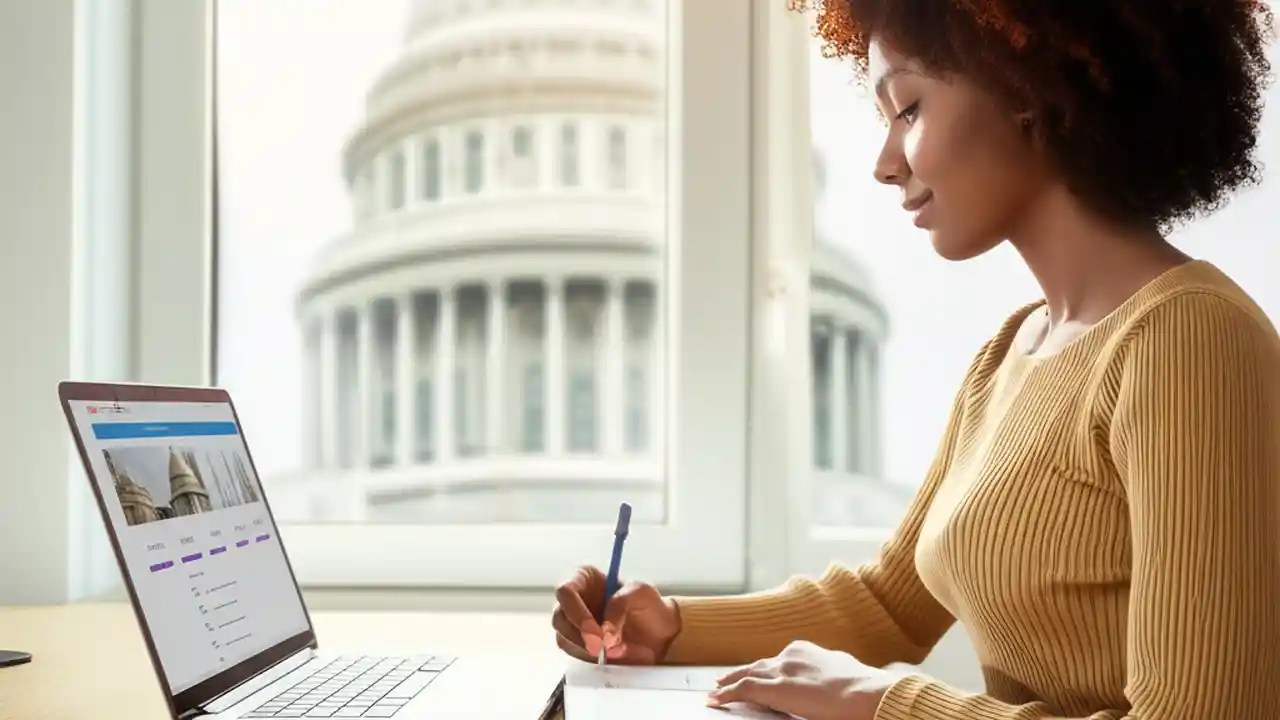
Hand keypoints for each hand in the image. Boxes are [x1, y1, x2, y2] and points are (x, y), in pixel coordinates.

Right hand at [551, 565, 680, 664]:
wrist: (659, 635)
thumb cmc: (648, 606)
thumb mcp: (640, 593)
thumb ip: (620, 605)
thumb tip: (605, 633)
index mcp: (584, 578)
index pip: (566, 591)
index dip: (576, 611)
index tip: (596, 632)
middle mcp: (573, 601)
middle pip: (560, 618)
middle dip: (582, 636)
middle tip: (604, 648)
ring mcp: (573, 625)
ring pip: (565, 639)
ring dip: (590, 649)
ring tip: (621, 651)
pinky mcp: (577, 646)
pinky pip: (575, 655)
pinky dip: (594, 660)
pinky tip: (616, 657)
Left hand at [708, 641, 899, 719]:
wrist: (864, 692)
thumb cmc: (863, 686)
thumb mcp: (843, 671)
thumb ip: (829, 671)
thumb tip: (832, 676)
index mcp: (806, 651)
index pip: (779, 659)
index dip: (766, 668)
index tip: (761, 672)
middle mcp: (790, 656)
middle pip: (759, 665)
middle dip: (743, 672)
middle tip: (726, 678)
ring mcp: (781, 671)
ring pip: (747, 675)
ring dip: (729, 683)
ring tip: (716, 689)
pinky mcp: (775, 689)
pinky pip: (743, 690)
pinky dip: (726, 694)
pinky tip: (715, 700)